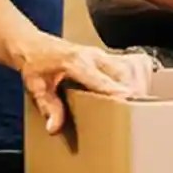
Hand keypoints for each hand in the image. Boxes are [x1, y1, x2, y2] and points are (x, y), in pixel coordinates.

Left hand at [20, 41, 156, 134]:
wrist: (32, 45)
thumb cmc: (35, 64)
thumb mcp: (36, 87)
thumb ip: (48, 107)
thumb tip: (54, 127)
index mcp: (74, 61)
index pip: (101, 79)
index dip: (116, 91)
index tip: (130, 101)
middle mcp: (92, 55)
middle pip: (124, 72)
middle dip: (134, 90)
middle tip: (137, 112)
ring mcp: (101, 54)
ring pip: (131, 66)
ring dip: (139, 83)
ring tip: (140, 103)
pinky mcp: (105, 56)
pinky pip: (130, 63)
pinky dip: (138, 75)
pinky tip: (138, 88)